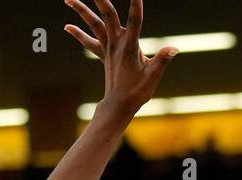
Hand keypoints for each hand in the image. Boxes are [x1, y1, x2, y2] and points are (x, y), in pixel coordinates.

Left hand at [64, 0, 176, 119]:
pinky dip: (78, 34)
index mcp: (130, 47)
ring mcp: (108, 48)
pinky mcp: (103, 54)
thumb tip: (174, 48)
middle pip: (108, 16)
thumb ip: (163, 60)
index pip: (135, 20)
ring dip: (82, 10)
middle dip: (102, 0)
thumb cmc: (137, 92)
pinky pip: (89, 42)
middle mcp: (116, 44)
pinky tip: (67, 26)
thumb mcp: (153, 76)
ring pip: (94, 25)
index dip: (136, 4)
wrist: (118, 105)